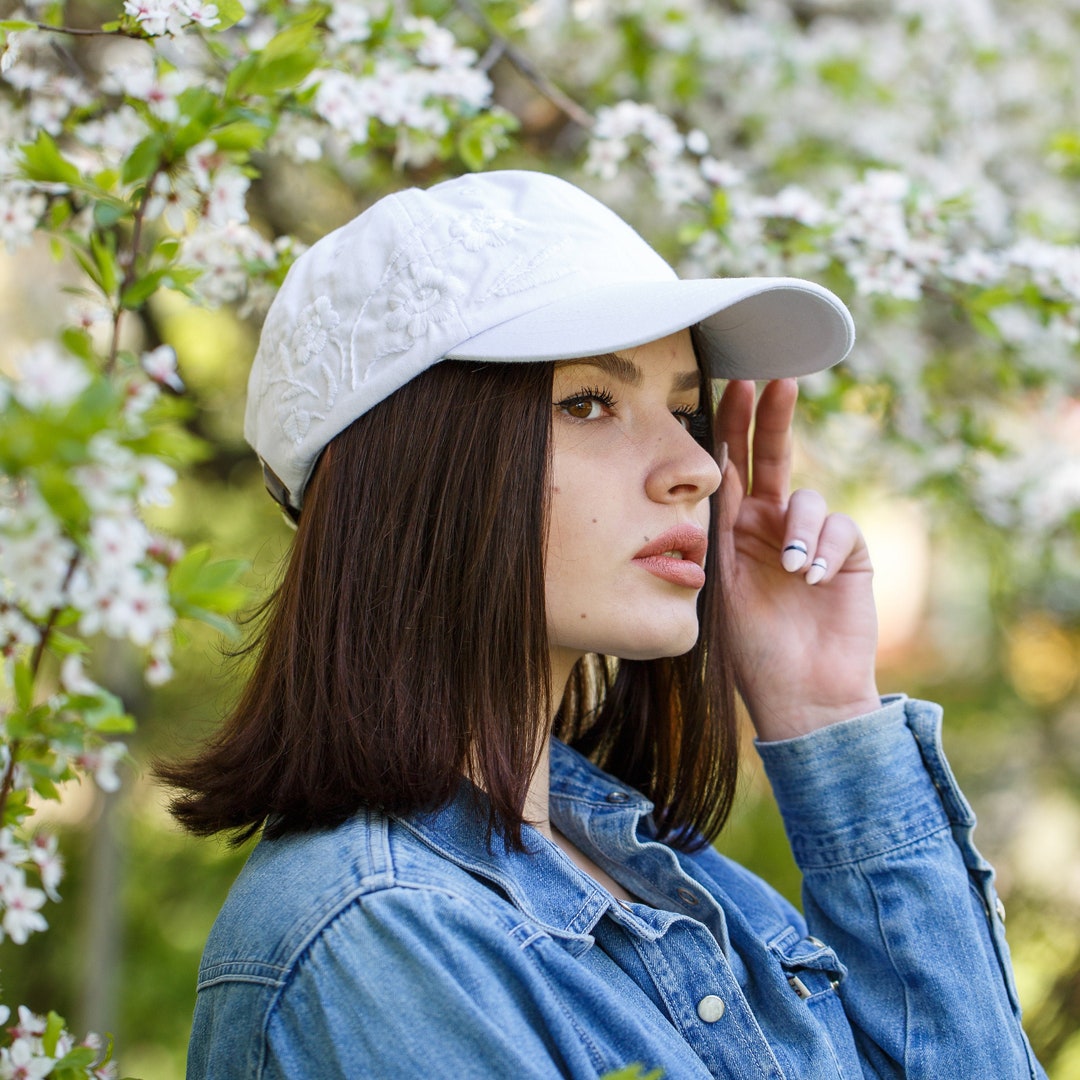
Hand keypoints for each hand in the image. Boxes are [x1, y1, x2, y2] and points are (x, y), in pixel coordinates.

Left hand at [714, 379, 880, 740]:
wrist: (798, 695)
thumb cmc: (749, 649)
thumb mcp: (719, 584)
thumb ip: (715, 532)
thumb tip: (700, 477)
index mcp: (732, 530)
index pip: (728, 468)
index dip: (729, 426)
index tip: (730, 384)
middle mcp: (770, 526)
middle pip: (772, 458)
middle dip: (773, 419)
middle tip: (777, 382)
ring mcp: (810, 539)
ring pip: (807, 498)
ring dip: (799, 529)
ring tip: (792, 570)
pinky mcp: (848, 555)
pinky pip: (839, 528)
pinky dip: (825, 548)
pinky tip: (812, 579)